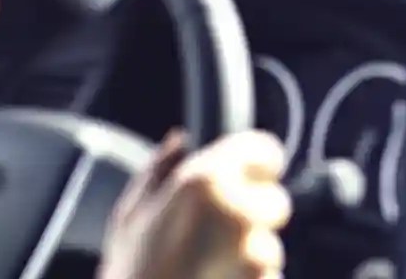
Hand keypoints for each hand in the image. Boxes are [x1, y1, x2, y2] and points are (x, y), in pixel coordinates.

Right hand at [99, 129, 291, 278]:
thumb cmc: (130, 273)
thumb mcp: (130, 215)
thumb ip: (159, 170)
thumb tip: (180, 141)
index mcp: (207, 180)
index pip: (266, 149)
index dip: (256, 164)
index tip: (247, 177)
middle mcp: (239, 212)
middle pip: (275, 202)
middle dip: (254, 217)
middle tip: (216, 237)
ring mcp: (255, 254)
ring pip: (271, 245)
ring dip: (250, 256)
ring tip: (208, 269)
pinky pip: (269, 277)